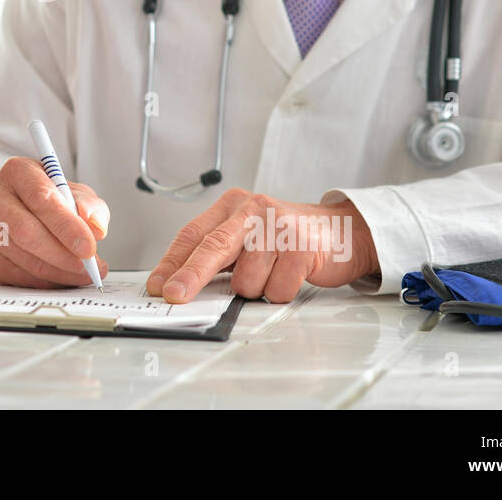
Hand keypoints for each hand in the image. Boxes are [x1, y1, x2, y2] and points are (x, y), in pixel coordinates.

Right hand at [0, 156, 109, 287]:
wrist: (21, 209)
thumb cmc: (50, 200)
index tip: (88, 247)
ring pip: (23, 257)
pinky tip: (62, 276)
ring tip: (83, 273)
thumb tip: (95, 226)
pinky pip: (16, 275)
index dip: (66, 226)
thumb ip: (89, 206)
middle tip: (89, 267)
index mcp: (18, 172)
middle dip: (63, 255)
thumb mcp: (75, 193)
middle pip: (27, 231)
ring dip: (58, 272)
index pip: (41, 198)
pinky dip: (44, 281)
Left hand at [146, 189, 378, 303]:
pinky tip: (291, 275)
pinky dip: (280, 293)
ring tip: (272, 273)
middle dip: (190, 276)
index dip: (172, 262)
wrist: (344, 231)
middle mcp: (254, 210)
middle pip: (213, 247)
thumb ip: (218, 253)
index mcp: (233, 206)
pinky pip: (276, 289)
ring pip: (246, 279)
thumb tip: (179, 284)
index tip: (158, 285)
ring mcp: (279, 226)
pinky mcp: (302, 247)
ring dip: (255, 289)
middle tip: (174, 295)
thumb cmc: (287, 238)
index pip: (193, 234)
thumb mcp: (247, 236)